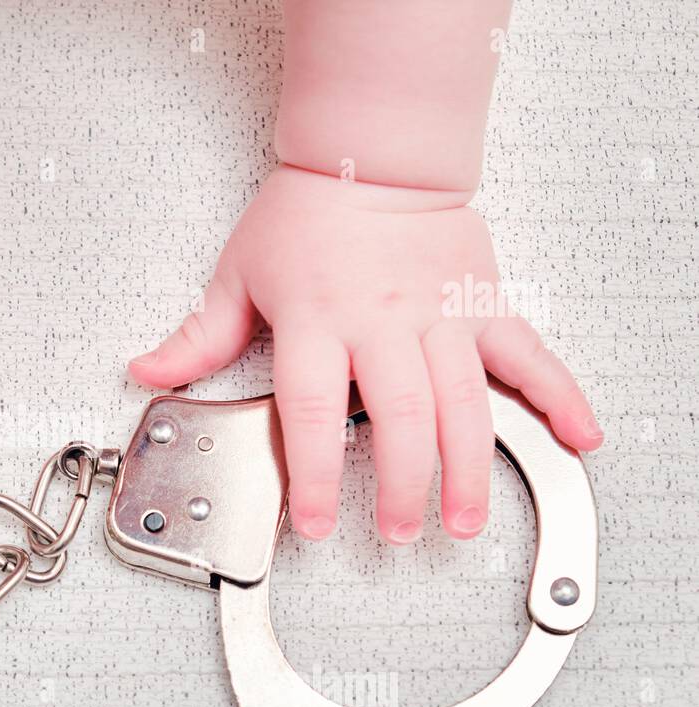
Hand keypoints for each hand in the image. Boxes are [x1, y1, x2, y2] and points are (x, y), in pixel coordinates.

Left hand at [128, 165, 601, 543]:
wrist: (372, 154)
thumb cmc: (305, 214)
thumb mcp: (238, 275)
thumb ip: (197, 337)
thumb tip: (146, 373)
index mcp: (316, 320)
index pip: (311, 413)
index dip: (314, 477)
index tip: (316, 525)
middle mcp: (382, 323)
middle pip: (399, 417)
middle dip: (402, 486)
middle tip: (402, 535)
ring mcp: (440, 316)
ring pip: (463, 402)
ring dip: (468, 467)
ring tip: (465, 521)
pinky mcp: (482, 304)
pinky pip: (528, 355)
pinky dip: (560, 396)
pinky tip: (578, 436)